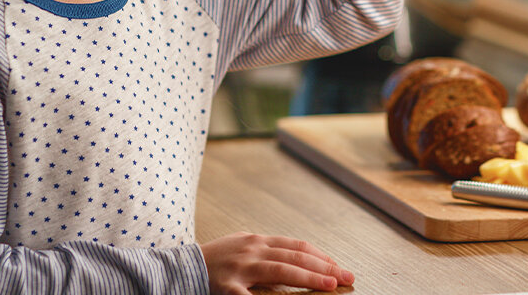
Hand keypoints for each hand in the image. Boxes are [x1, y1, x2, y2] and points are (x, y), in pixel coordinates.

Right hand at [200, 231, 354, 294]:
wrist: (180, 268)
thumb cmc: (216, 261)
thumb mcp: (243, 249)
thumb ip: (268, 254)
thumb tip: (299, 262)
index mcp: (258, 241)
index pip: (297, 246)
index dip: (321, 256)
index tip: (339, 267)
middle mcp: (252, 250)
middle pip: (295, 256)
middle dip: (324, 267)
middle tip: (346, 276)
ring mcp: (241, 268)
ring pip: (281, 270)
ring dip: (309, 277)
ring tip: (329, 285)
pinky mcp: (227, 287)